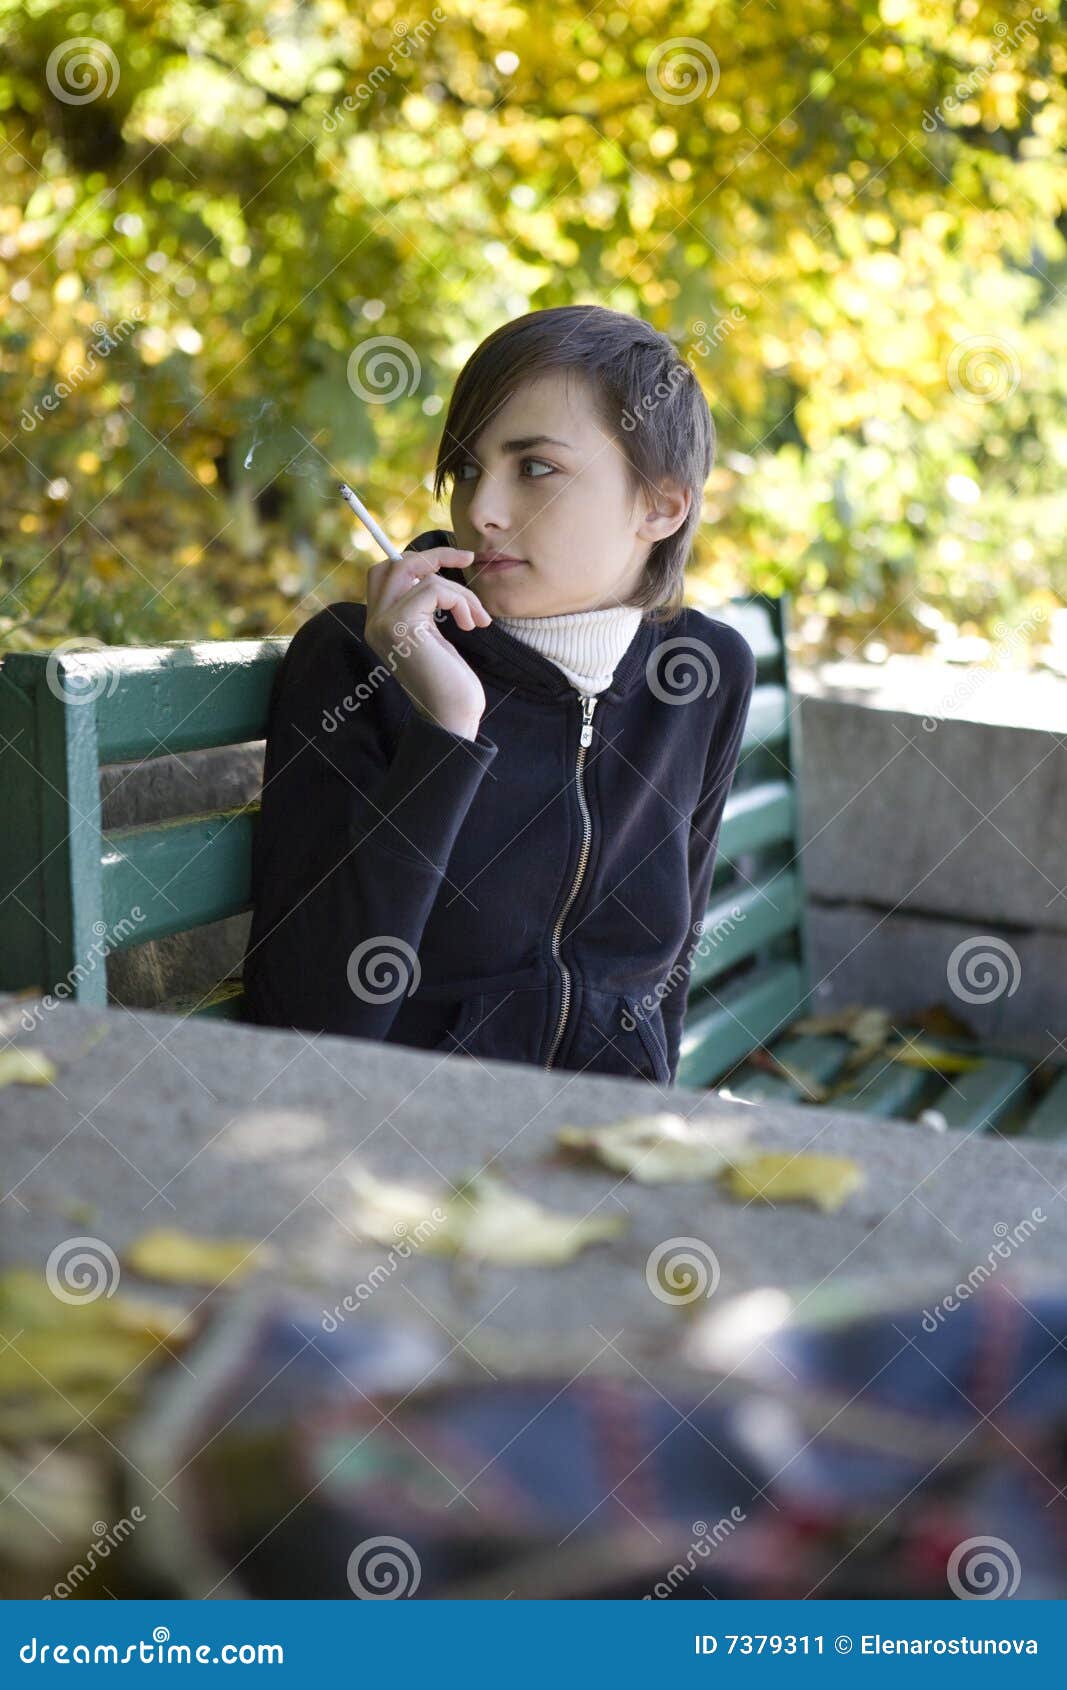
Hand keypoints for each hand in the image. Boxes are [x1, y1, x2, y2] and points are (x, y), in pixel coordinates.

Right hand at [363, 544, 491, 740]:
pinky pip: (434, 589)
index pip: (386, 573)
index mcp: (380, 624)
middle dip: (435, 556)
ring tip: (477, 619)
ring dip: (460, 592)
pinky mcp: (400, 626)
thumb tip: (435, 575)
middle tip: (467, 559)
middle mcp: (374, 622)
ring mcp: (383, 623)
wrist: (451, 718)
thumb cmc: (450, 684)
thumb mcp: (434, 639)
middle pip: (395, 564)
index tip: (456, 560)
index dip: (419, 559)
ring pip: (421, 575)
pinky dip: (461, 602)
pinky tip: (471, 626)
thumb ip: (424, 610)